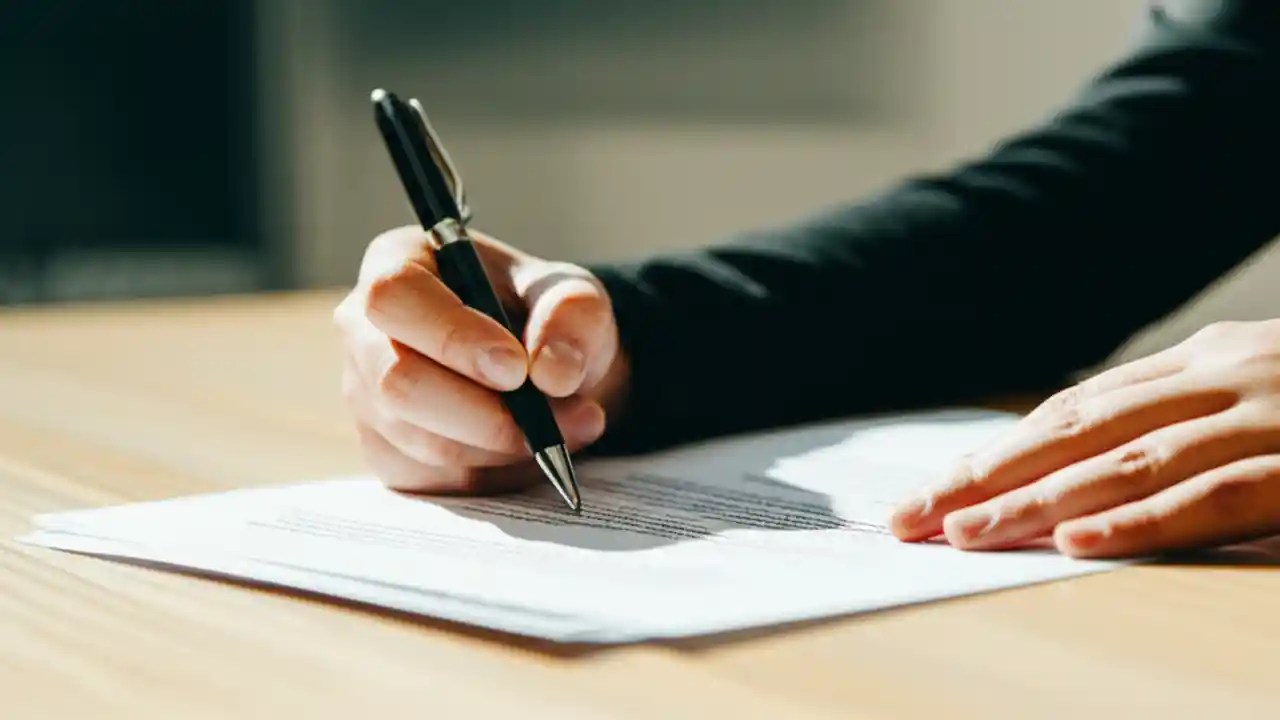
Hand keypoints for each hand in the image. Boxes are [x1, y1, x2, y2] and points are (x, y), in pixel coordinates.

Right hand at [334, 226, 628, 493]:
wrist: (543, 367)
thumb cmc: (543, 315)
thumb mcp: (575, 296)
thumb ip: (572, 316)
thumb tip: (552, 372)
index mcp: (398, 261)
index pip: (395, 295)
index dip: (451, 337)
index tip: (515, 369)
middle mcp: (364, 329)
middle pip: (395, 380)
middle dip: (482, 411)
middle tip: (552, 415)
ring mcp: (365, 395)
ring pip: (418, 439)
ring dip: (502, 445)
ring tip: (568, 425)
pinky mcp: (384, 450)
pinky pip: (431, 479)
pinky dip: (494, 472)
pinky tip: (532, 447)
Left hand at [890, 320, 1279, 557]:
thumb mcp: (1262, 388)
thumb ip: (1184, 416)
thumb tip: (1091, 462)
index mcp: (1201, 360)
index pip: (1076, 409)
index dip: (1001, 452)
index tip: (939, 489)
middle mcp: (1217, 377)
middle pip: (1077, 430)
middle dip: (985, 477)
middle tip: (912, 516)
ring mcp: (1261, 418)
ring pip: (1125, 462)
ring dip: (1034, 500)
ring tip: (963, 534)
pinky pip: (1211, 497)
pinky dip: (1137, 522)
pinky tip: (1072, 543)